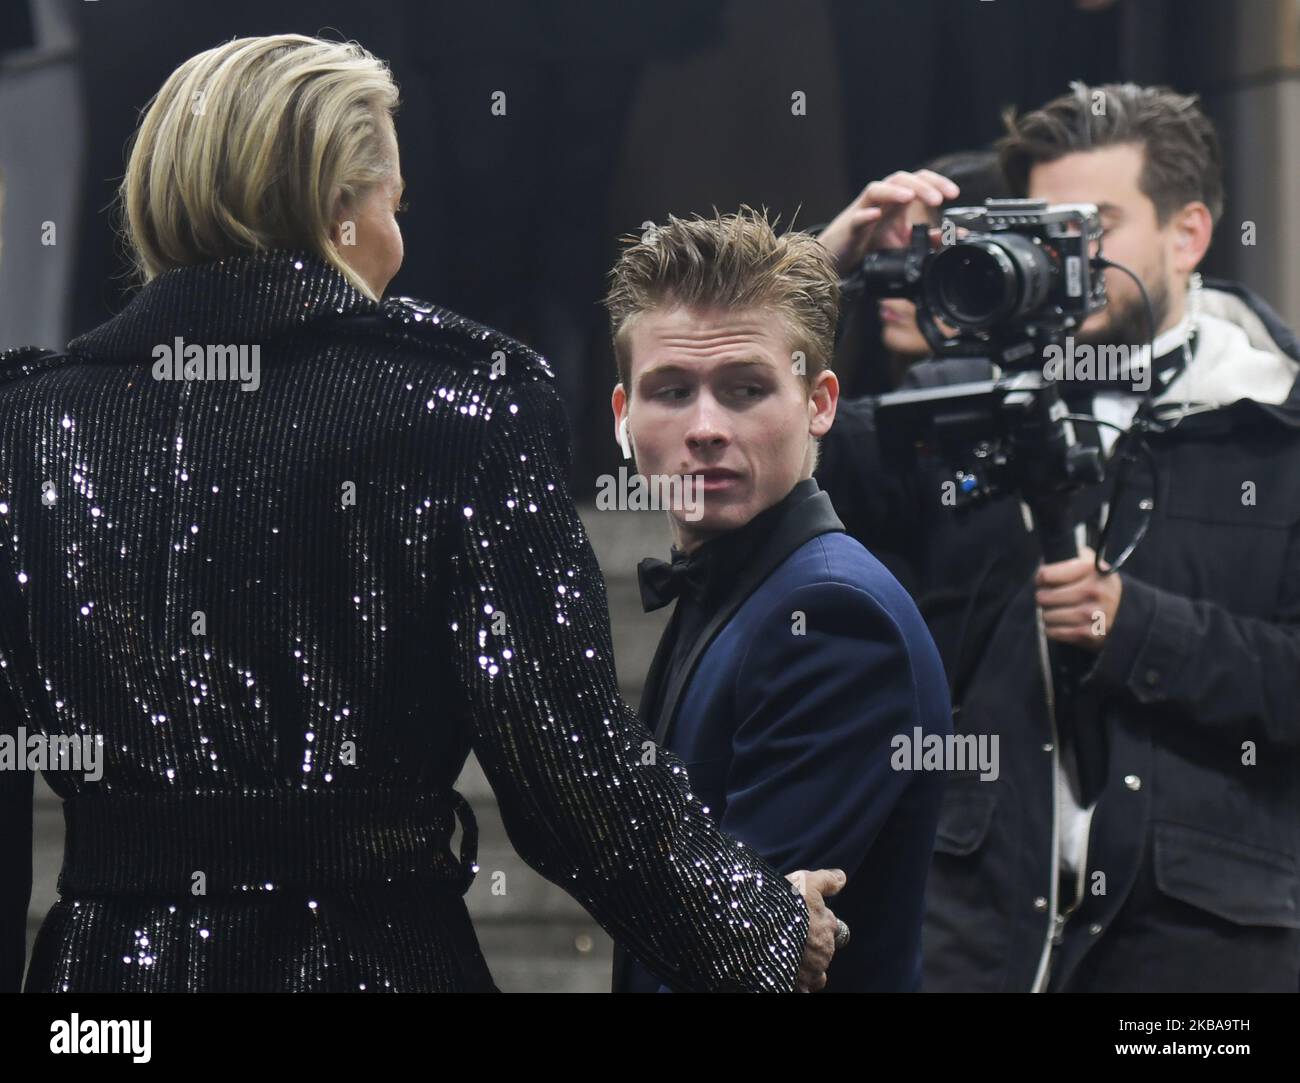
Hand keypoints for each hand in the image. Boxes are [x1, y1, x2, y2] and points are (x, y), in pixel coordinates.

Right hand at [786, 868, 845, 991]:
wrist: (760, 927)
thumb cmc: (784, 903)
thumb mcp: (806, 881)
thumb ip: (826, 880)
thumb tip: (842, 878)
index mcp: (827, 925)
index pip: (829, 924)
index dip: (815, 919)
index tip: (801, 916)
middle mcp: (825, 949)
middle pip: (823, 948)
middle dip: (812, 943)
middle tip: (793, 934)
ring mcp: (812, 969)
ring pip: (817, 969)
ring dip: (808, 963)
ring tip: (789, 954)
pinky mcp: (799, 984)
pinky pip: (805, 987)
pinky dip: (800, 982)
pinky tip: (790, 974)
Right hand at [816, 170, 959, 274]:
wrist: (840, 262)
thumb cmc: (870, 248)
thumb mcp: (906, 244)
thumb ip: (929, 238)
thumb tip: (957, 234)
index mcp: (897, 201)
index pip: (919, 181)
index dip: (937, 182)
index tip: (954, 194)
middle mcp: (881, 200)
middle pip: (902, 179)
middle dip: (922, 186)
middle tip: (939, 199)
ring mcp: (864, 210)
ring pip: (878, 189)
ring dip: (895, 191)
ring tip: (909, 197)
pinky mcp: (850, 228)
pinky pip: (857, 217)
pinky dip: (866, 214)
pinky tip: (875, 215)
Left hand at [1035, 545, 1122, 651]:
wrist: (1124, 610)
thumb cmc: (1097, 582)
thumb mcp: (1089, 562)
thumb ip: (1067, 556)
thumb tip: (1042, 565)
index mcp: (1091, 569)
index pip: (1046, 575)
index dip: (1041, 577)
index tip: (1043, 579)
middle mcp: (1094, 591)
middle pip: (1045, 597)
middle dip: (1042, 597)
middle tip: (1045, 597)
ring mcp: (1094, 614)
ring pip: (1048, 616)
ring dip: (1046, 615)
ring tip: (1052, 611)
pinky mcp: (1091, 634)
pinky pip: (1056, 632)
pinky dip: (1052, 629)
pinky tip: (1057, 624)